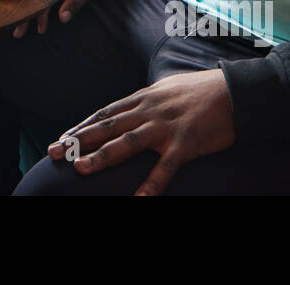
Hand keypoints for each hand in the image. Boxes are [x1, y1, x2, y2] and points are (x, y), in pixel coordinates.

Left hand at [47, 69, 235, 194]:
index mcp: (143, 98)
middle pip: (107, 126)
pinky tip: (138, 199)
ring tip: (81, 168)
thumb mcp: (166, 89)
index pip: (104, 113)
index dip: (81, 126)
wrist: (235, 92)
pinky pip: (165, 168)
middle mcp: (149, 111)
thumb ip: (145, 100)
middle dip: (79, 140)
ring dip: (103, 156)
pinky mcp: (185, 144)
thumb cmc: (200, 91)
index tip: (61, 138)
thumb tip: (127, 108)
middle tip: (54, 152)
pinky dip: (151, 184)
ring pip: (127, 142)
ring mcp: (166, 127)